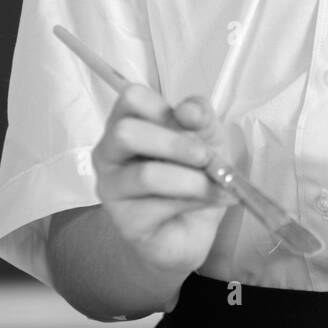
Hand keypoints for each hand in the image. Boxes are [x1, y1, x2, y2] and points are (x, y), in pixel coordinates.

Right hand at [92, 86, 238, 277]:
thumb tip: (187, 110)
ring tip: (218, 184)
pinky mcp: (126, 221)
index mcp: (128, 122)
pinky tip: (213, 200)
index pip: (131, 98)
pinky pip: (160, 206)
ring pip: (146, 175)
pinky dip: (197, 200)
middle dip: (175, 144)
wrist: (193, 228)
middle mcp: (109, 153)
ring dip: (192, 179)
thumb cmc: (193, 175)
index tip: (193, 122)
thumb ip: (199, 117)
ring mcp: (112, 188)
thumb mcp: (207, 138)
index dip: (165, 107)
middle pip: (126, 133)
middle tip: (205, 157)